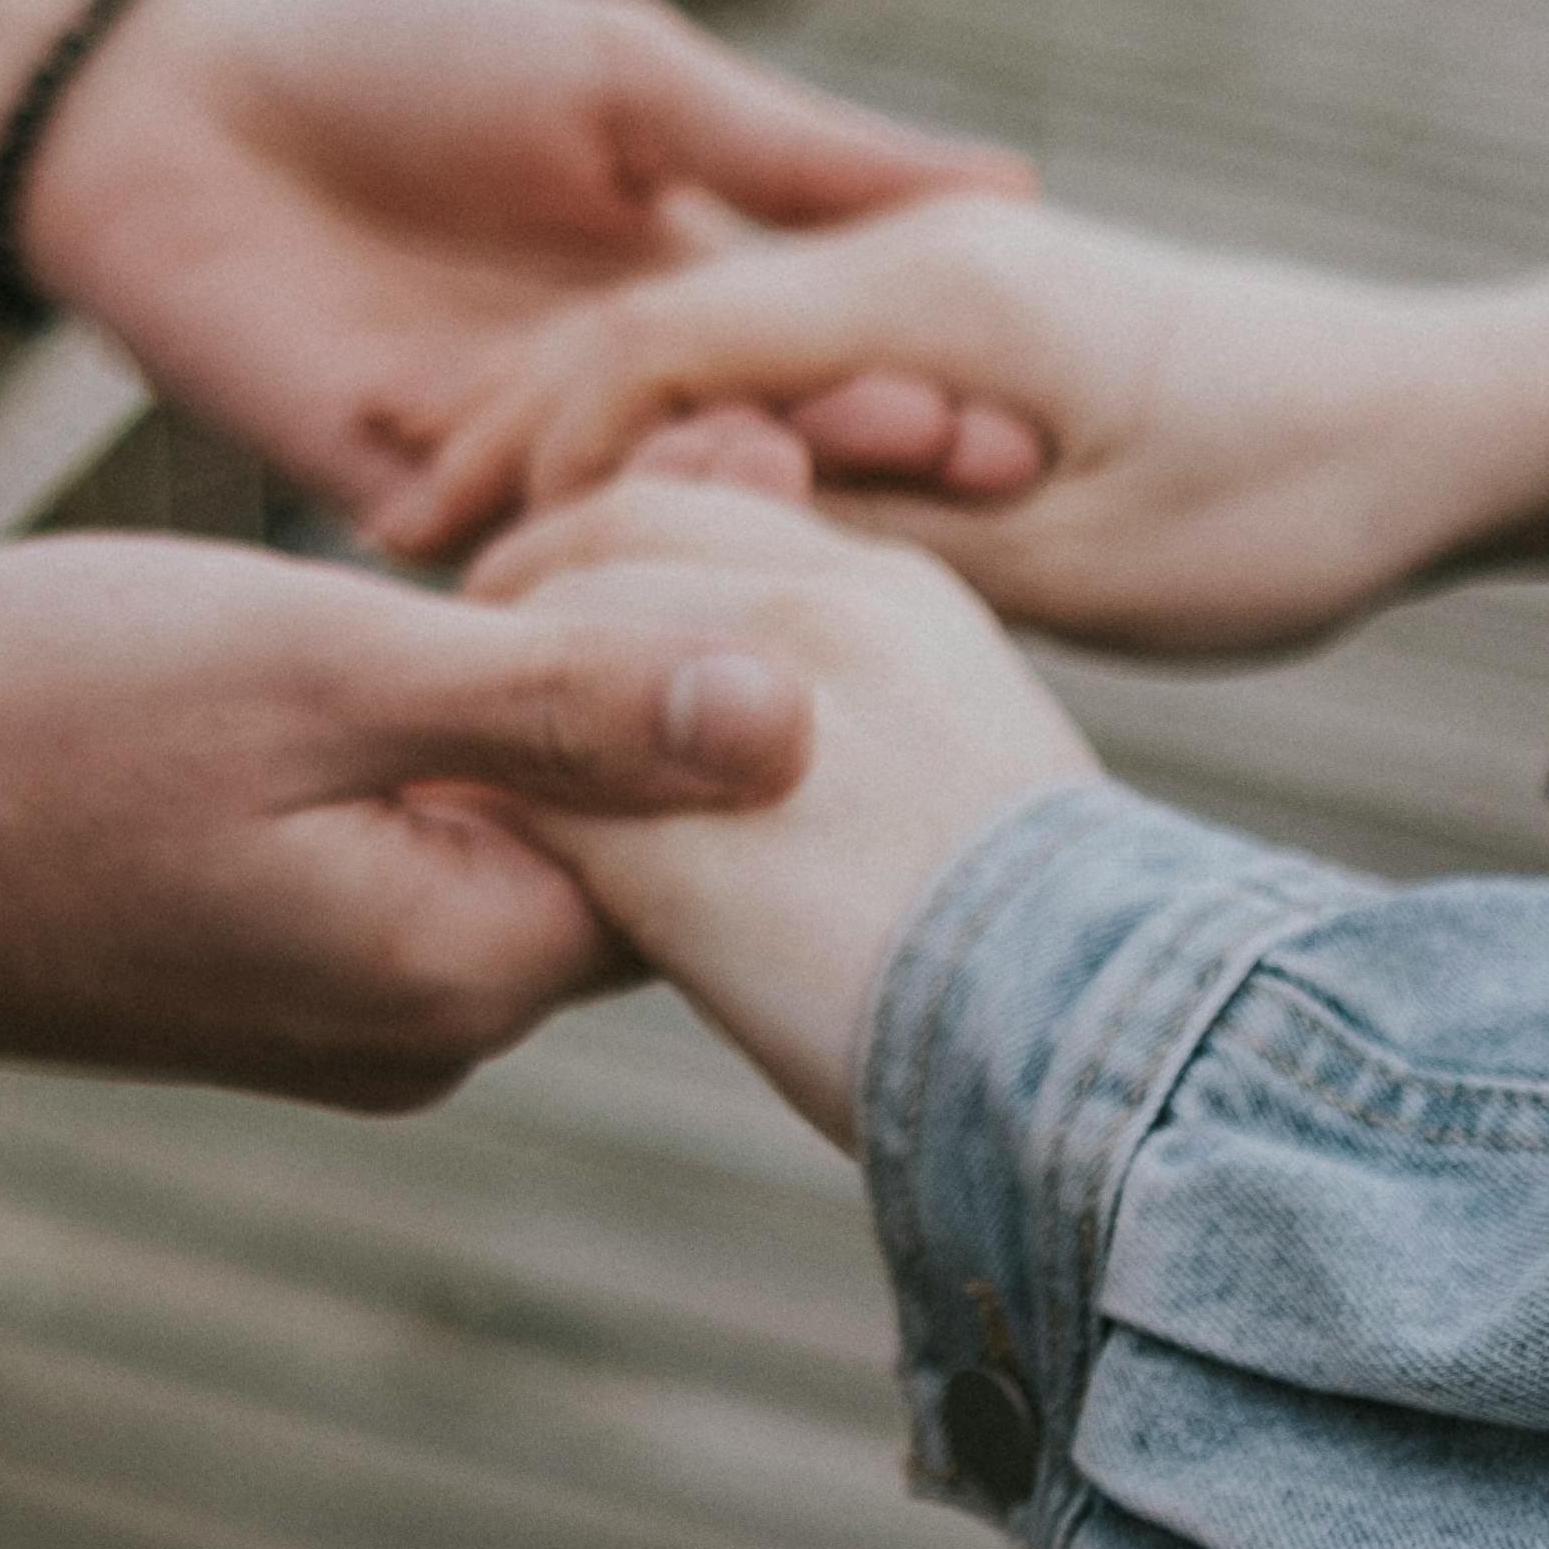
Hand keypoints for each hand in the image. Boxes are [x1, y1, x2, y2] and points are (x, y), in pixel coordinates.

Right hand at [0, 531, 817, 1108]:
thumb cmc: (17, 723)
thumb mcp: (318, 669)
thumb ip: (565, 703)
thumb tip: (808, 721)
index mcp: (461, 973)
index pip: (716, 827)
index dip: (749, 633)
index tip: (753, 462)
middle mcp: (421, 1023)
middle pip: (633, 827)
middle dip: (664, 644)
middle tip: (699, 451)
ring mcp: (333, 1002)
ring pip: (520, 815)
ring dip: (545, 670)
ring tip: (547, 503)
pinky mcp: (257, 955)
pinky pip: (412, 831)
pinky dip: (436, 720)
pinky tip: (406, 599)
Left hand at [17, 0, 1038, 519]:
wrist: (174, 93)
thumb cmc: (402, 49)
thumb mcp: (624, 78)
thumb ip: (786, 154)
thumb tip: (1007, 187)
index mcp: (693, 296)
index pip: (835, 373)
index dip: (919, 399)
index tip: (1016, 423)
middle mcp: (617, 400)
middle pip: (761, 465)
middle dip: (855, 476)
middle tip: (955, 488)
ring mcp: (510, 464)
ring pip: (645, 522)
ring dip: (725, 513)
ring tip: (803, 501)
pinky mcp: (392, 505)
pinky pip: (501, 561)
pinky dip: (572, 554)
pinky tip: (636, 548)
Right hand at [387, 197, 1548, 660]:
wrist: (1452, 414)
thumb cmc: (1296, 495)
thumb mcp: (1080, 567)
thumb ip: (883, 552)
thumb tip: (711, 579)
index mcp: (931, 294)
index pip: (660, 353)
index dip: (532, 458)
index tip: (440, 567)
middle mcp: (920, 254)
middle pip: (656, 333)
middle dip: (519, 441)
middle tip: (398, 559)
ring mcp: (944, 273)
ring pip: (709, 347)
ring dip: (593, 443)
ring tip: (479, 557)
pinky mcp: (973, 315)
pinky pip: (786, 367)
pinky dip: (692, 439)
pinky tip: (635, 529)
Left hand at [465, 479, 1093, 1140]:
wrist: (1087, 1043)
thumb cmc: (1055, 957)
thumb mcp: (977, 777)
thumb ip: (869, 716)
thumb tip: (785, 745)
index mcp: (894, 592)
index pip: (690, 505)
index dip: (601, 554)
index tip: (558, 619)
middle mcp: (818, 612)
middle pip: (598, 545)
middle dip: (519, 603)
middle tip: (475, 691)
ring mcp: (738, 710)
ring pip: (544, 641)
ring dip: (489, 706)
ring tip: (461, 777)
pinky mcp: (666, 829)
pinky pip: (521, 781)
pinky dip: (484, 810)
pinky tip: (474, 855)